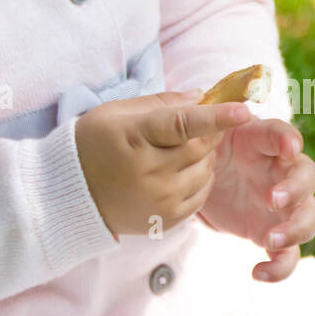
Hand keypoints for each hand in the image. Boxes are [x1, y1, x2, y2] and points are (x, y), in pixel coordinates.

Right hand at [74, 90, 252, 238]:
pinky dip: (200, 178)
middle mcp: (149, 172)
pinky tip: (182, 170)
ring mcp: (159, 199)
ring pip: (206, 171)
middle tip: (203, 124)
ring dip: (205, 156)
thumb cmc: (94, 142)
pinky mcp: (165, 219)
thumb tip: (202, 96)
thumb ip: (163, 102)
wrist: (70, 193)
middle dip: (211, 132)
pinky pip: (201, 195)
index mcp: (135, 138)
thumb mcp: (118, 112)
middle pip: (201, 147)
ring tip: (183, 149)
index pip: (183, 124)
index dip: (215, 116)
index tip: (244, 109)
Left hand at [199, 116, 314, 281]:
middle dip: (296, 188)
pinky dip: (280, 267)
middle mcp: (279, 171)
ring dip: (297, 229)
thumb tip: (198, 99)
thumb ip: (203, 122)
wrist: (194, 181)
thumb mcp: (199, 134)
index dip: (289, 139)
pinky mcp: (272, 232)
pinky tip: (258, 272)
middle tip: (273, 200)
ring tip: (271, 240)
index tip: (289, 147)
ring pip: (310, 215)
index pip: (282, 134)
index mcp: (260, 140)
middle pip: (307, 176)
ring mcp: (282, 204)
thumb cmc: (202, 149)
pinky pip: (288, 254)